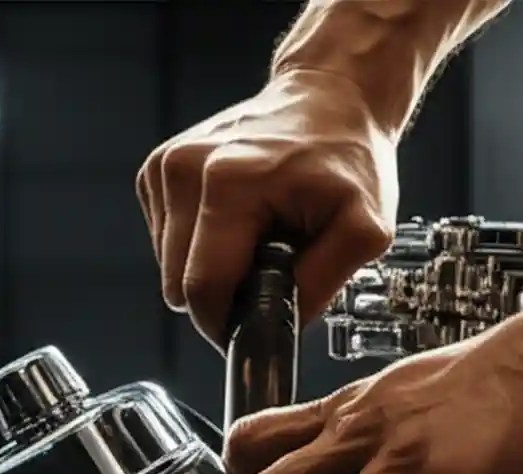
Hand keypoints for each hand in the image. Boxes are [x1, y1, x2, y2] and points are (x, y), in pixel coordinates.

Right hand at [136, 69, 397, 348]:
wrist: (331, 96)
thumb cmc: (349, 158)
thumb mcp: (365, 229)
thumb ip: (321, 285)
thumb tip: (277, 327)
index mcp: (228, 184)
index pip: (201, 289)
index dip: (225, 325)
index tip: (255, 326)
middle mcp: (184, 169)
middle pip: (178, 285)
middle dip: (223, 296)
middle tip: (270, 270)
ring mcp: (165, 166)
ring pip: (168, 267)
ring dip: (212, 268)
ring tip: (258, 237)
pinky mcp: (158, 170)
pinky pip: (168, 241)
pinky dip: (201, 244)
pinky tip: (239, 218)